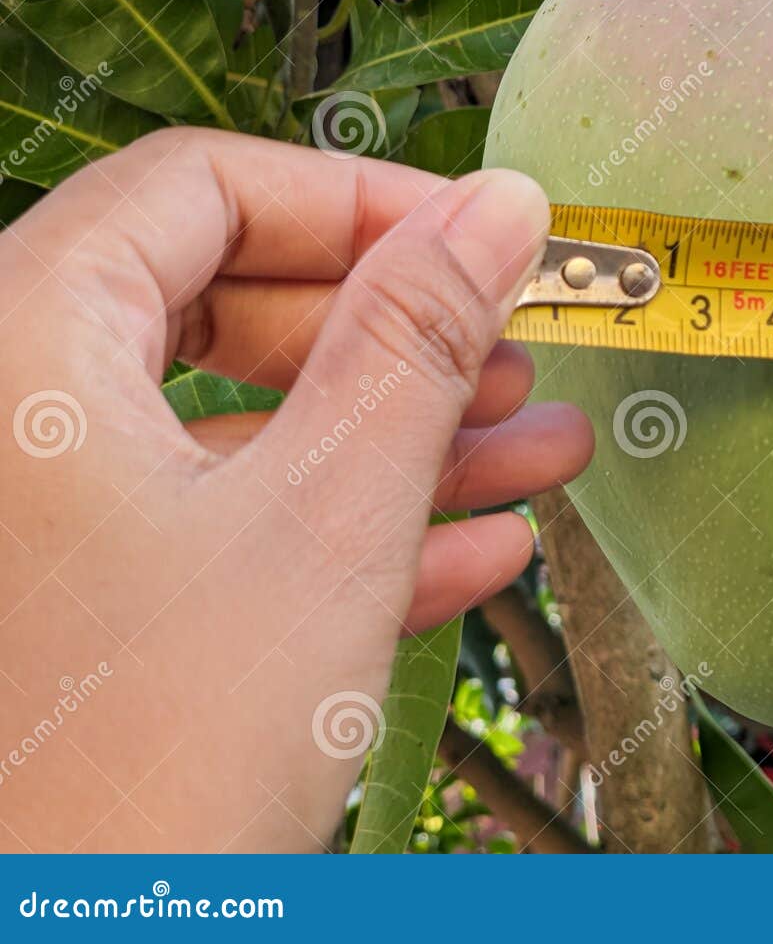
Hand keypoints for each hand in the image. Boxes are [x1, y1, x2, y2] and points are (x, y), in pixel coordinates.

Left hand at [0, 129, 592, 851]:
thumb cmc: (146, 762)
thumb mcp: (325, 519)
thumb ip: (416, 339)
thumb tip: (499, 207)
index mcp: (21, 347)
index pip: (203, 188)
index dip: (362, 203)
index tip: (482, 240)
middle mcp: (10, 415)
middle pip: (227, 302)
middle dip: (398, 335)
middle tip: (516, 351)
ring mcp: (45, 518)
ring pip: (241, 426)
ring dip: (403, 439)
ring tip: (542, 449)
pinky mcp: (84, 609)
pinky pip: (221, 525)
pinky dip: (347, 528)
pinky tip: (477, 548)